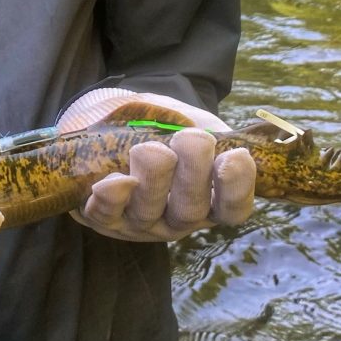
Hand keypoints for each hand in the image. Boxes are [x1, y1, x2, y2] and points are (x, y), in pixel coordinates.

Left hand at [58, 88, 254, 240]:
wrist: (109, 118)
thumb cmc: (158, 122)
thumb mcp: (188, 119)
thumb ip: (204, 126)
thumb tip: (213, 130)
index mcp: (207, 197)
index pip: (232, 209)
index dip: (237, 188)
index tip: (236, 156)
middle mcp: (175, 217)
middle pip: (190, 211)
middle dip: (192, 174)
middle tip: (192, 139)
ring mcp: (139, 221)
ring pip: (149, 213)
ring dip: (153, 180)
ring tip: (149, 149)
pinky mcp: (103, 216)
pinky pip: (106, 215)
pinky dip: (111, 199)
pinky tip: (114, 180)